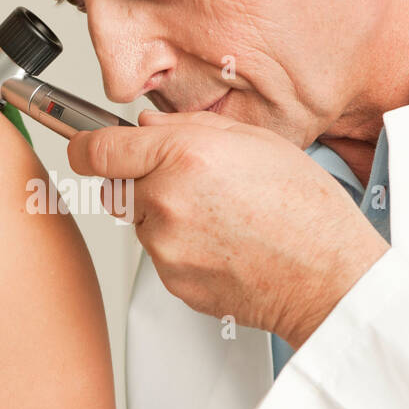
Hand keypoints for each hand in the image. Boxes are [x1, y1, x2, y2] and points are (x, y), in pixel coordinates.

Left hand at [66, 108, 389, 349]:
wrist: (328, 277)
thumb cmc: (306, 211)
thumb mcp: (255, 141)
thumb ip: (190, 127)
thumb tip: (147, 126)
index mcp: (183, 156)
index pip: (97, 150)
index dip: (84, 146)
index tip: (81, 146)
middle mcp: (165, 201)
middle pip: (118, 187)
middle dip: (144, 182)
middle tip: (196, 186)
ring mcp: (165, 247)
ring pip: (142, 223)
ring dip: (167, 217)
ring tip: (224, 219)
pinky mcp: (171, 282)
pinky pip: (162, 256)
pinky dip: (184, 249)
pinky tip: (226, 245)